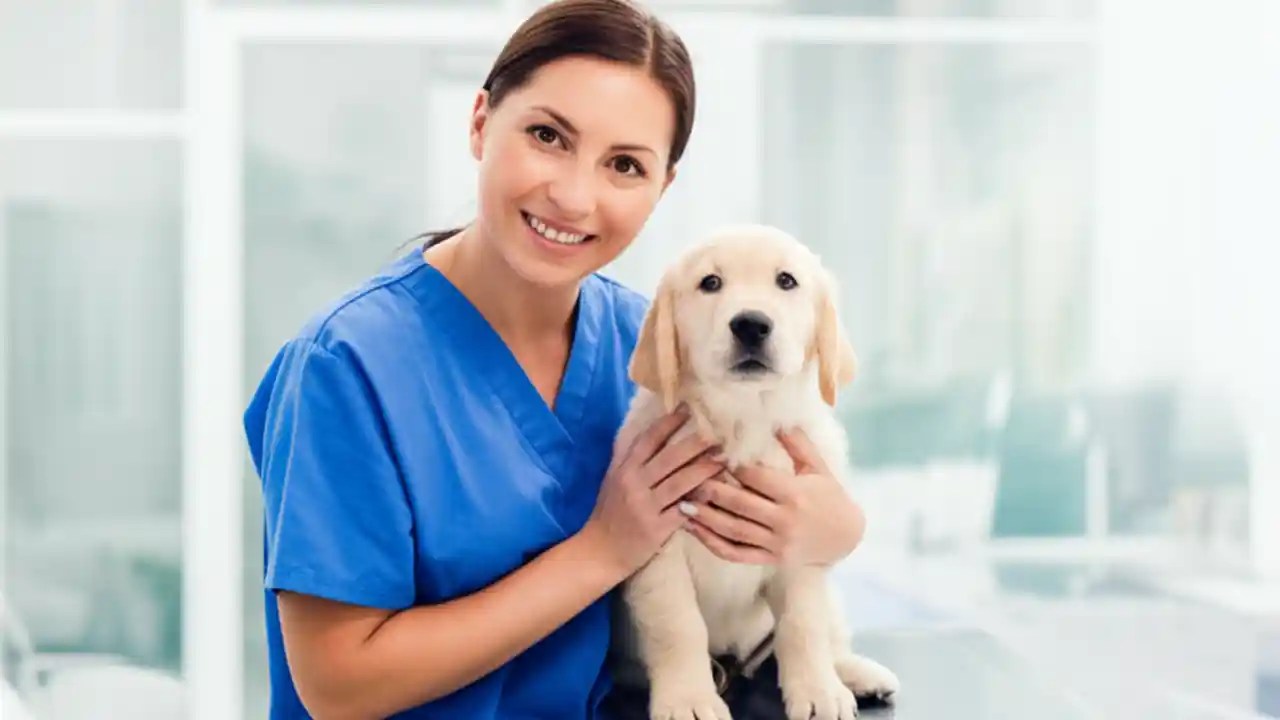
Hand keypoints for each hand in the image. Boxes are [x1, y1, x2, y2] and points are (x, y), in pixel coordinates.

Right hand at [580, 406, 723, 576]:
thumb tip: (652, 429)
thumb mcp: (614, 480)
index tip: (689, 408)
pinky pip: (684, 511)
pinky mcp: (656, 529)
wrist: (599, 551)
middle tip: (720, 433)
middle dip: (697, 443)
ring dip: (705, 469)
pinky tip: (717, 492)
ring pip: (681, 482)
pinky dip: (701, 501)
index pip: (649, 439)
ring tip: (725, 459)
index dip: (669, 422)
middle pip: (670, 457)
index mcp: (624, 469)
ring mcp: (645, 506)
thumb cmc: (610, 513)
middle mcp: (634, 483)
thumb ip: (630, 457)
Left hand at [682, 429, 864, 565]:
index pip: (756, 478)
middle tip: (685, 477)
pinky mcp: (771, 559)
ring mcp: (776, 543)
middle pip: (740, 504)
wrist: (846, 537)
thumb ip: (797, 443)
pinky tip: (695, 530)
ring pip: (733, 531)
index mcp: (795, 494)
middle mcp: (784, 520)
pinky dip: (713, 544)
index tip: (709, 453)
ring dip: (705, 518)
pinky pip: (736, 554)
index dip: (732, 466)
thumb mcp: (817, 467)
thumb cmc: (830, 496)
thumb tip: (775, 417)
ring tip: (681, 503)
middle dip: (711, 491)